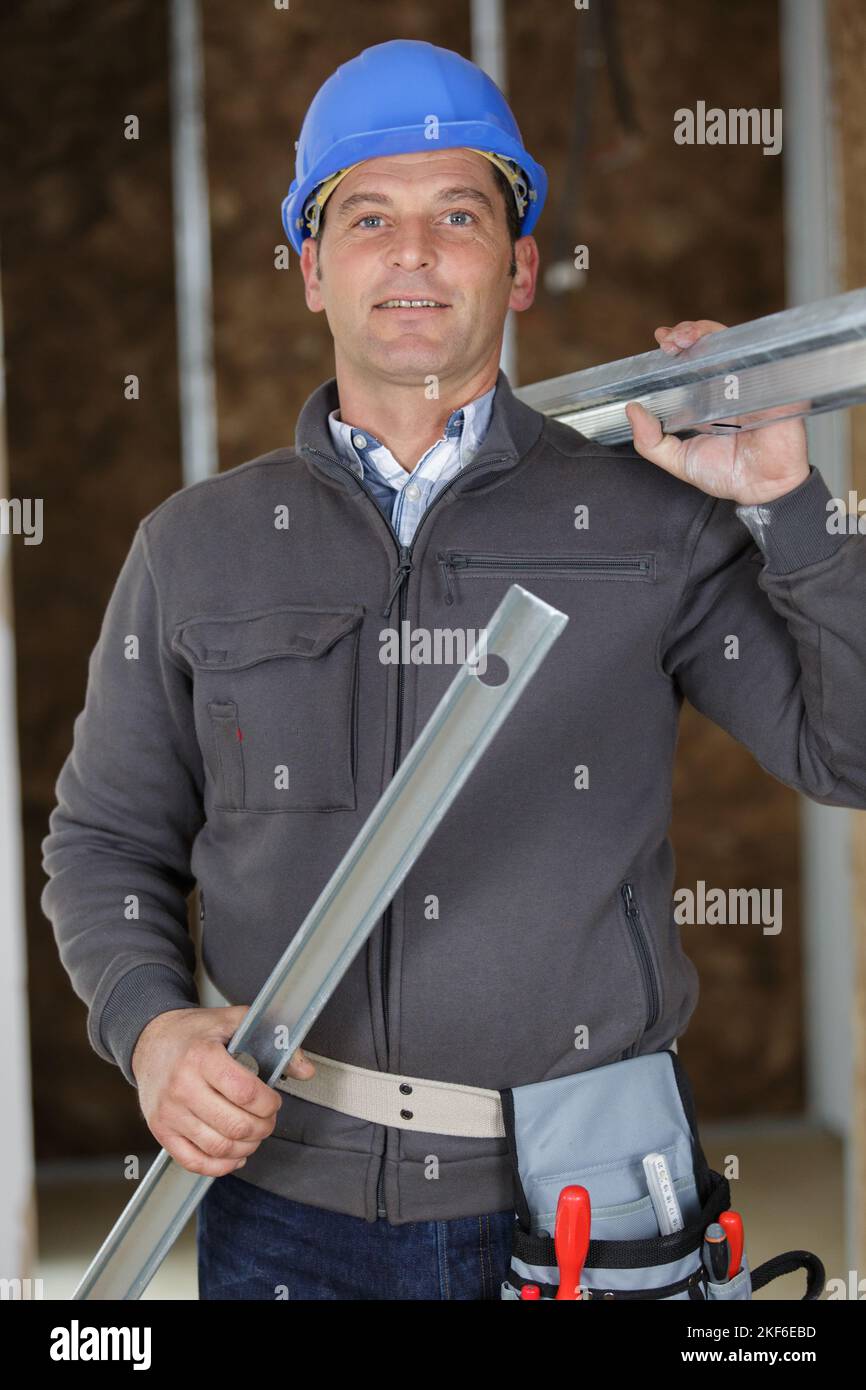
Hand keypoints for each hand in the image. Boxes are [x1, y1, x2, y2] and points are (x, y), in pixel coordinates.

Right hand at [131, 1004, 314, 1176]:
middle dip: (263, 1127)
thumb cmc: (195, 1033)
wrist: (150, 1042)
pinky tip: (234, 1155)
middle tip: (268, 1119)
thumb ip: (272, 1040)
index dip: (269, 1103)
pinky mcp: (161, 1132)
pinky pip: (194, 1162)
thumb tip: (305, 1071)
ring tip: (253, 1134)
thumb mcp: (234, 1022)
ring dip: (247, 1147)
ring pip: (218, 1147)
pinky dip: (220, 1166)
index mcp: (201, 1056)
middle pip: (235, 1125)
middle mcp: (182, 1086)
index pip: (245, 1092)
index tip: (273, 1100)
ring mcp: (170, 1113)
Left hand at [624, 319, 810, 504]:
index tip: (661, 341)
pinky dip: (738, 347)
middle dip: (688, 333)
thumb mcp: (678, 459)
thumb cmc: (727, 474)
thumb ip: (650, 441)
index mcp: (706, 399)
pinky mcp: (770, 386)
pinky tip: (719, 346)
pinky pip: (757, 358)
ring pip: (730, 345)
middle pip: (709, 346)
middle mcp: (727, 386)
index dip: (676, 347)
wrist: (763, 489)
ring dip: (707, 333)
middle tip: (670, 339)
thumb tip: (632, 410)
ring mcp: (749, 383)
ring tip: (687, 337)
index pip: (690, 363)